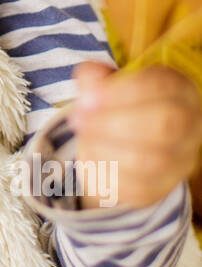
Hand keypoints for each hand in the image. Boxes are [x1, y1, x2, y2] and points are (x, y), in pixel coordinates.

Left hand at [68, 61, 201, 209]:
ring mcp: (180, 159)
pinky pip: (138, 188)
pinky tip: (90, 157)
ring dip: (106, 149)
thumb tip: (88, 92)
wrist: (122, 141)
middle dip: (113, 123)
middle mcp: (189, 124)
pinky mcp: (162, 188)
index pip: (160, 87)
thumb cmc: (117, 104)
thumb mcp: (104, 82)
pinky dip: (107, 173)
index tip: (86, 99)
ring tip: (82, 137)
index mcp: (178, 89)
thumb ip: (93, 78)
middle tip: (77, 120)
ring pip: (151, 161)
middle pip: (163, 126)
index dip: (121, 93)